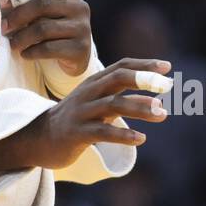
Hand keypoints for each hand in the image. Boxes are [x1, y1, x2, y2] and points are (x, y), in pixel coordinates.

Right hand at [0, 58, 170, 176]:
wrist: (38, 139)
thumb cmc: (76, 120)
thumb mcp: (99, 104)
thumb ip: (124, 99)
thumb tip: (158, 100)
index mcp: (94, 82)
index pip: (122, 66)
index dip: (144, 65)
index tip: (167, 67)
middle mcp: (88, 93)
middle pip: (117, 78)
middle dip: (143, 79)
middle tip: (167, 86)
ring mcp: (81, 113)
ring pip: (113, 105)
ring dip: (140, 107)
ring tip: (163, 114)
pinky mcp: (76, 134)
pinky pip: (102, 132)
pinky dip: (123, 135)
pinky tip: (141, 138)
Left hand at [1, 0, 92, 75]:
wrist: (74, 57)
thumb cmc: (56, 28)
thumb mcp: (46, 7)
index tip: (1, 5)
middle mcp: (81, 7)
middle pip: (42, 5)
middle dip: (19, 17)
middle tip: (4, 28)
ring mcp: (83, 29)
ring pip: (44, 28)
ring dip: (23, 38)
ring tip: (13, 44)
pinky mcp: (81, 49)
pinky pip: (49, 48)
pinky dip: (32, 52)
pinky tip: (25, 54)